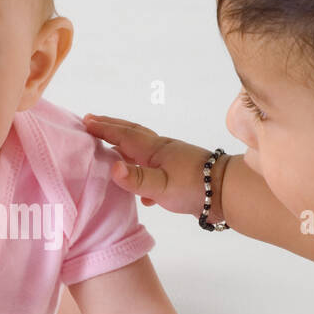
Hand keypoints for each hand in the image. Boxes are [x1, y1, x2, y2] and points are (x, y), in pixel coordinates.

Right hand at [82, 114, 216, 215]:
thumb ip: (138, 179)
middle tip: (91, 121)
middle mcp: (160, 150)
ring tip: (107, 145)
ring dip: (122, 144)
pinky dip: (139, 168)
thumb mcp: (163, 186)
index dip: (103, 129)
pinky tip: (138, 186)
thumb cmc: (195, 187)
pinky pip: (151, 166)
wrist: (229, 193)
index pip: (123, 135)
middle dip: (111, 126)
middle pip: (131, 133)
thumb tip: (111, 168)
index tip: (84, 122)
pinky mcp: (177, 173)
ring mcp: (170, 160)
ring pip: (140, 149)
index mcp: (154, 150)